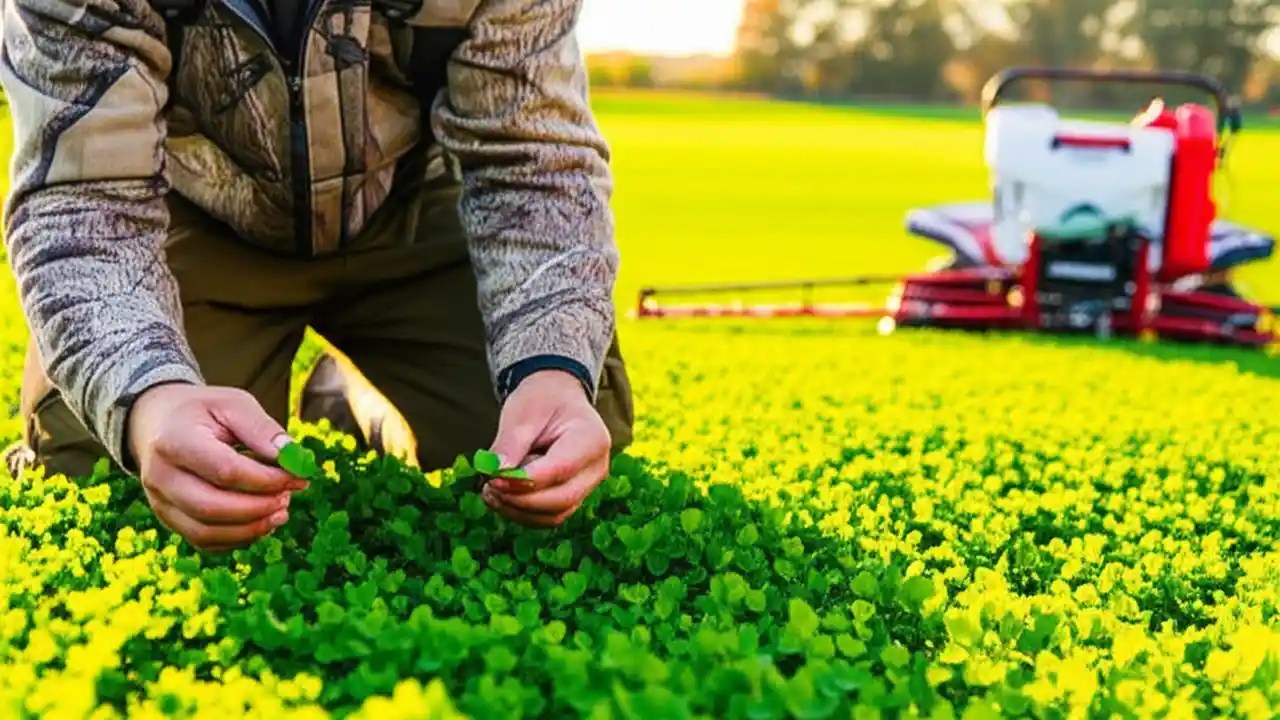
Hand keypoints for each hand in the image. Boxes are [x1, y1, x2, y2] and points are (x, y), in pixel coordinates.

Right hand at [126, 383, 307, 551]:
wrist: (159, 422)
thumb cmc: (204, 412)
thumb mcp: (234, 404)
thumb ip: (262, 429)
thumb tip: (293, 457)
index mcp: (174, 440)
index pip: (224, 471)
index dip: (266, 479)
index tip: (297, 477)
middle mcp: (160, 476)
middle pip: (211, 507)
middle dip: (259, 508)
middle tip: (289, 497)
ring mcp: (159, 501)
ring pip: (206, 532)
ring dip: (251, 528)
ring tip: (281, 511)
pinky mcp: (168, 518)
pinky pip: (204, 541)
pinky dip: (237, 537)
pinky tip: (261, 521)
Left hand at [482, 370, 610, 527]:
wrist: (557, 399)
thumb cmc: (542, 400)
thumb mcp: (524, 412)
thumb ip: (510, 443)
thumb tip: (494, 472)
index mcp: (591, 439)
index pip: (561, 469)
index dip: (525, 481)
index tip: (492, 479)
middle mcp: (596, 467)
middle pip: (561, 499)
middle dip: (520, 499)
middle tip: (488, 485)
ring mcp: (587, 486)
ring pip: (554, 515)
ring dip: (518, 510)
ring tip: (490, 489)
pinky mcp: (573, 497)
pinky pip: (548, 516)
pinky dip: (522, 513)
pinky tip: (501, 496)